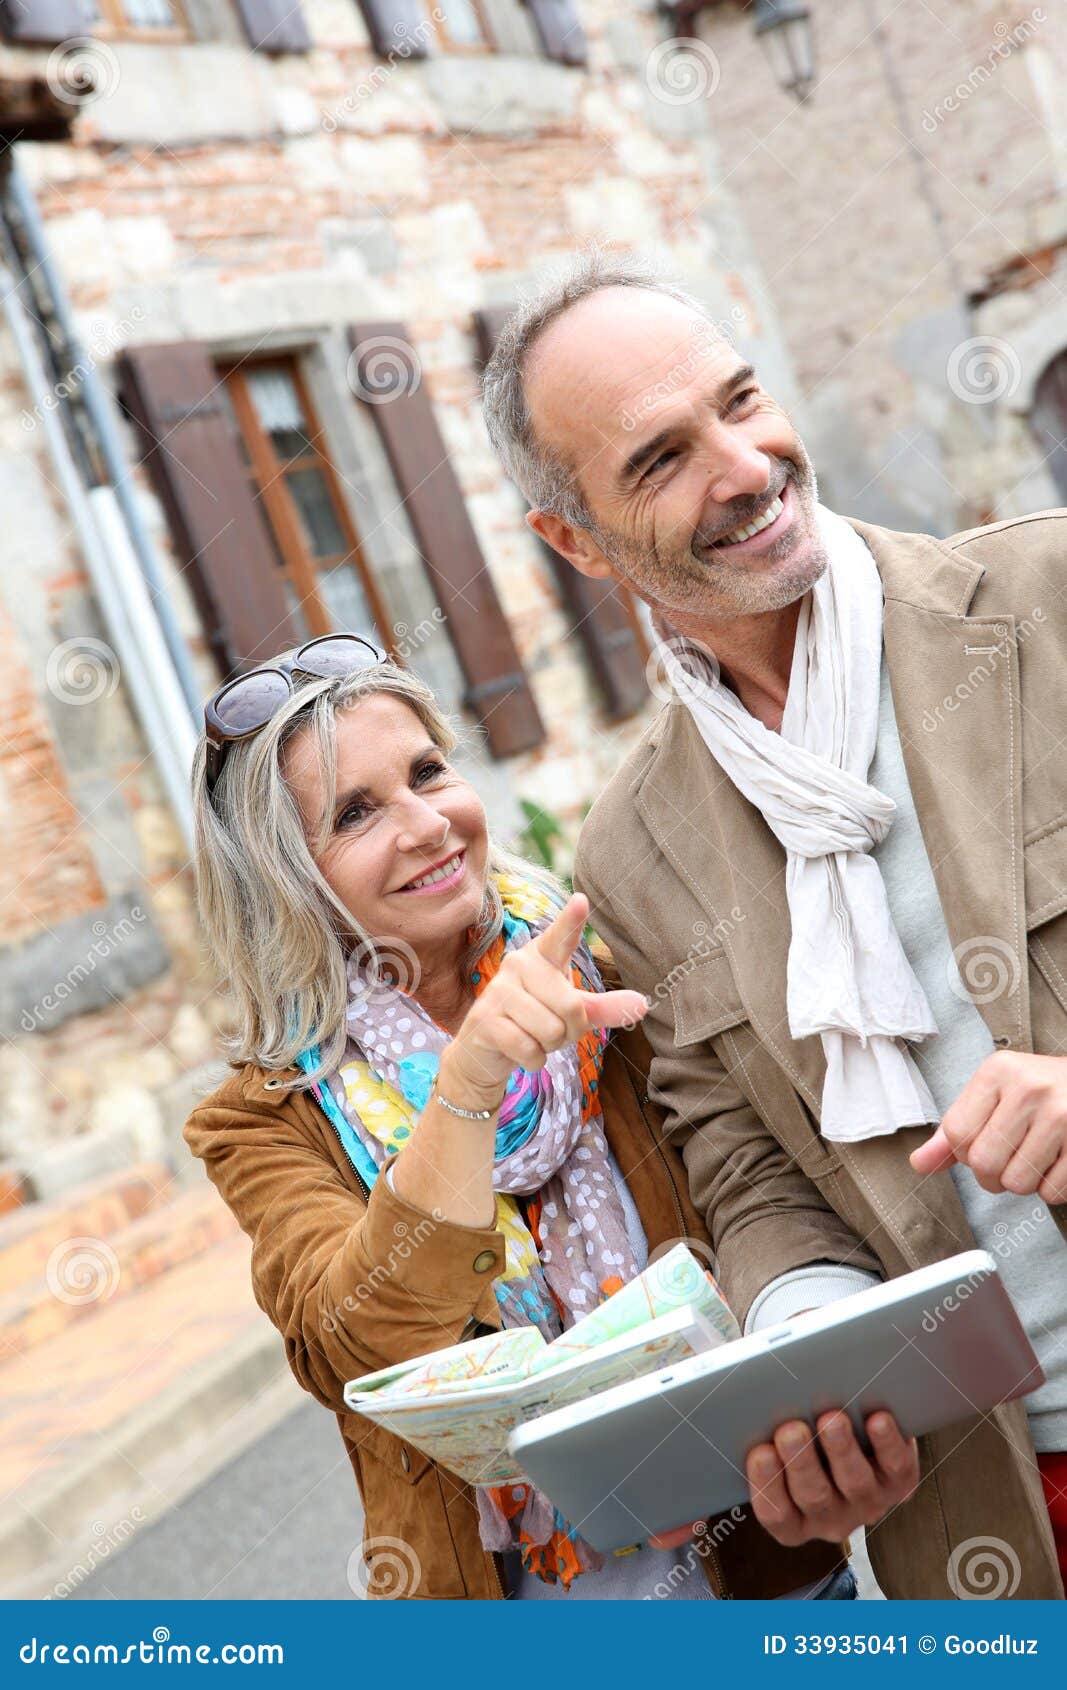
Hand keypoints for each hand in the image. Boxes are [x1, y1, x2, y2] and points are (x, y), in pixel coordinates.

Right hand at [443, 892, 647, 1102]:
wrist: (487, 1049)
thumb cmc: (536, 1021)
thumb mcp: (573, 1012)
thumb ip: (604, 1007)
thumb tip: (643, 1005)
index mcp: (543, 955)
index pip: (561, 936)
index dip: (571, 920)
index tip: (581, 900)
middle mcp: (518, 964)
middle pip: (571, 1007)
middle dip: (568, 1031)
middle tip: (549, 1028)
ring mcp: (498, 991)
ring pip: (550, 1030)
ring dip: (548, 1046)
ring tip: (531, 1036)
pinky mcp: (483, 1019)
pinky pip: (529, 1048)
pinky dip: (532, 1059)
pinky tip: (518, 1049)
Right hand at [648, 1406, 917, 1551]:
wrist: (844, 1420)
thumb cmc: (787, 1444)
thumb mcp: (749, 1468)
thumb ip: (703, 1499)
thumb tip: (657, 1535)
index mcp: (789, 1519)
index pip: (774, 1513)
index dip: (767, 1485)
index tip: (757, 1450)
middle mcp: (829, 1519)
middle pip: (814, 1497)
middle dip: (801, 1463)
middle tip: (789, 1427)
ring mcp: (867, 1501)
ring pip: (855, 1485)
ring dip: (841, 1450)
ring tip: (829, 1417)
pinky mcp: (899, 1479)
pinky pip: (899, 1468)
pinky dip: (890, 1443)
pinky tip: (877, 1418)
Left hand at [910, 1050, 1066, 1202]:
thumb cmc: (1036, 1092)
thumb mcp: (992, 1095)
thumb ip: (954, 1131)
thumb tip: (918, 1165)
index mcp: (998, 1072)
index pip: (956, 1132)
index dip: (962, 1152)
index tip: (979, 1145)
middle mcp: (1030, 1088)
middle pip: (984, 1162)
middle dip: (990, 1175)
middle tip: (1005, 1161)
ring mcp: (1062, 1115)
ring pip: (1018, 1182)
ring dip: (1022, 1183)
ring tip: (1032, 1159)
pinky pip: (1052, 1191)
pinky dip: (1050, 1190)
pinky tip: (1055, 1164)